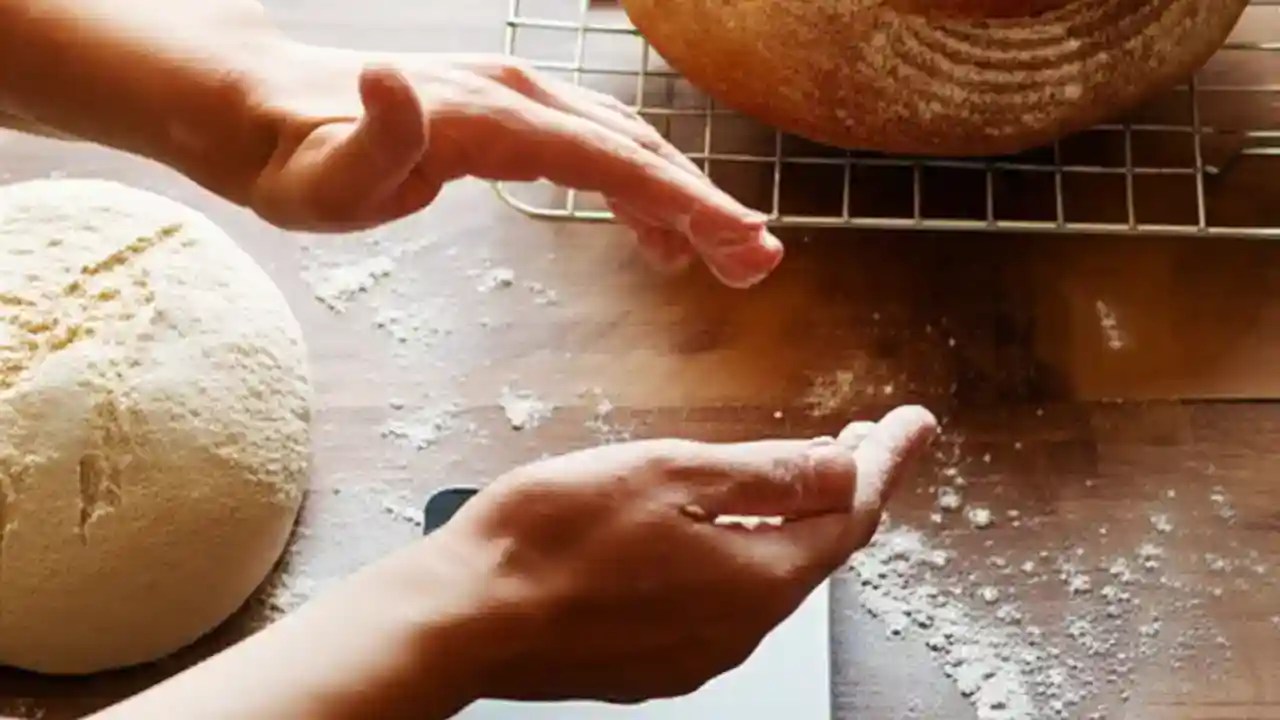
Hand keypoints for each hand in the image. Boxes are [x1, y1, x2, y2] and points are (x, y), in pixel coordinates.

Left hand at [250, 49, 783, 287]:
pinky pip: (594, 151)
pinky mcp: (510, 118)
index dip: (682, 201)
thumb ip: (374, 140)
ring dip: (684, 200)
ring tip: (731, 259)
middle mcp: (518, 96)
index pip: (607, 159)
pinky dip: (638, 193)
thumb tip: (395, 83)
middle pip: (635, 149)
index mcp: (490, 118)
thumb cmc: (295, 159)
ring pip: (624, 147)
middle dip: (706, 206)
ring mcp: (518, 101)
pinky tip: (658, 239)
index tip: (742, 241)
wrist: (266, 112)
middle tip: (760, 263)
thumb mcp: (322, 175)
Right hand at [423, 405, 935, 703]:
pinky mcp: (657, 661)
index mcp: (754, 578)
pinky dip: (745, 553)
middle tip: (863, 438)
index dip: (886, 461)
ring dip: (794, 518)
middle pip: (817, 550)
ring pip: (772, 575)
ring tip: (800, 471)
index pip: (850, 513)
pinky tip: (726, 526)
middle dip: (845, 487)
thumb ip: (768, 474)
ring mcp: (697, 653)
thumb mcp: (669, 475)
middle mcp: (739, 628)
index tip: (912, 425)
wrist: (464, 618)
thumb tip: (848, 468)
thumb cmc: (551, 536)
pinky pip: (726, 602)